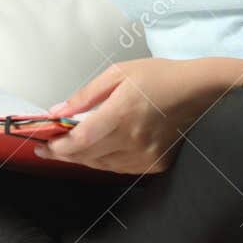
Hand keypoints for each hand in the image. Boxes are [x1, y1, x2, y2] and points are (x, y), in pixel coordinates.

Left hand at [35, 57, 242, 175]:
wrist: (200, 92)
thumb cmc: (158, 76)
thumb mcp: (119, 73)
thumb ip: (86, 94)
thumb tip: (57, 111)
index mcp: (121, 113)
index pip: (80, 140)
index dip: (58, 147)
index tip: (42, 145)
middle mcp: (133, 139)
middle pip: (88, 156)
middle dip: (64, 154)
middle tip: (48, 148)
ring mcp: (146, 155)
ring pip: (103, 165)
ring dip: (83, 158)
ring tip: (69, 149)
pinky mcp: (157, 163)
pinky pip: (122, 168)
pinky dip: (105, 161)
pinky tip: (98, 151)